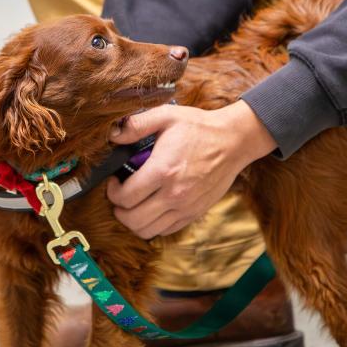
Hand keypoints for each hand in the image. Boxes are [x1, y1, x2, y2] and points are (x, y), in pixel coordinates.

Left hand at [106, 101, 276, 238]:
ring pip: (147, 230)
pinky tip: (152, 208)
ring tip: (133, 204)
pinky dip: (153, 224)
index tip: (114, 182)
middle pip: (132, 219)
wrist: (233, 141)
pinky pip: (165, 230)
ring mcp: (185, 207)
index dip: (112, 192)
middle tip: (120, 196)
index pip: (125, 197)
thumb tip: (112, 135)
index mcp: (163, 170)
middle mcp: (174, 194)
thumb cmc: (199, 127)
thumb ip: (136, 124)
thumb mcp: (167, 115)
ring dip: (133, 221)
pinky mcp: (195, 213)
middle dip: (118, 210)